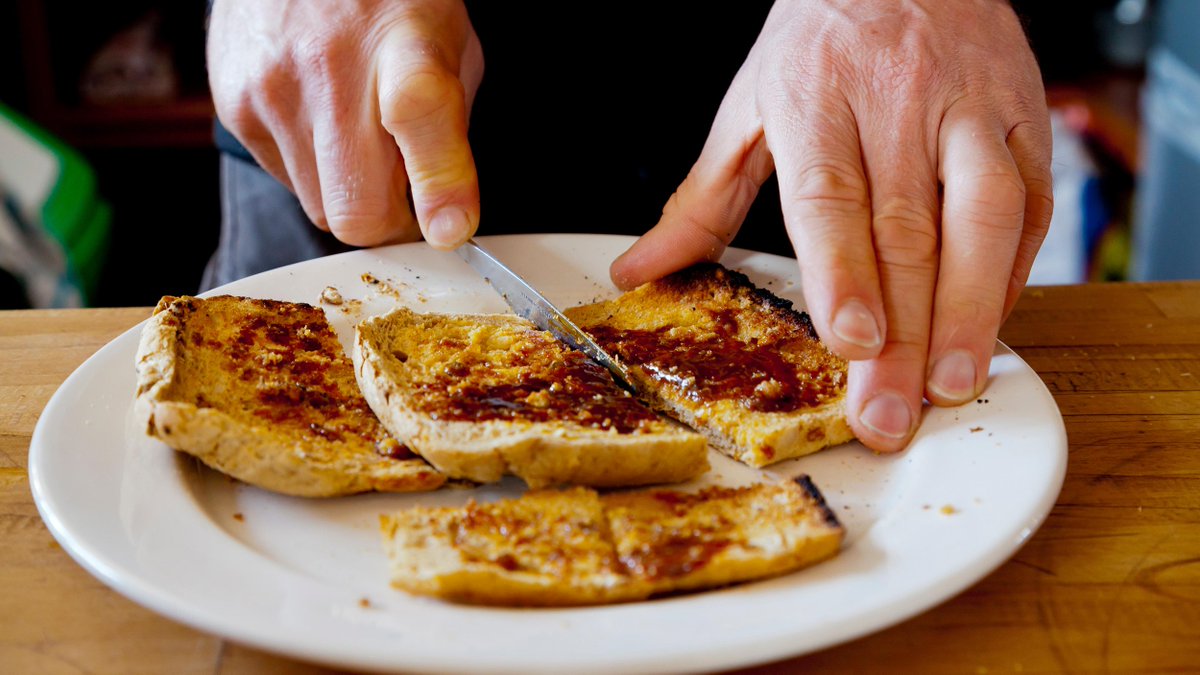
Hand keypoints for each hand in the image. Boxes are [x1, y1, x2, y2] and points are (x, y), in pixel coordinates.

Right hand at [207, 0, 482, 248]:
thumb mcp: (448, 45)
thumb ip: (451, 130)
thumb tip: (445, 213)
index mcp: (404, 45)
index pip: (419, 118)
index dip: (440, 188)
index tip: (449, 229)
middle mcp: (329, 68)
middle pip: (357, 210)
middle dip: (390, 223)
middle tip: (407, 197)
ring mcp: (272, 89)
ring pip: (320, 208)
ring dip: (350, 194)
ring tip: (360, 138)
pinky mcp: (234, 107)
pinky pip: (286, 182)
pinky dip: (313, 170)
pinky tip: (321, 121)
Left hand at [609, 0, 1052, 451]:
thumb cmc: (819, 40)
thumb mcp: (748, 108)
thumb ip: (702, 199)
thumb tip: (641, 269)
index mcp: (818, 100)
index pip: (832, 197)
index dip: (844, 275)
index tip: (850, 343)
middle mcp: (900, 103)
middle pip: (905, 231)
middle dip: (901, 333)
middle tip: (888, 412)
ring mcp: (970, 111)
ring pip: (983, 218)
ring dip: (970, 312)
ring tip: (950, 386)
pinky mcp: (1024, 118)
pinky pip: (1029, 204)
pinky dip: (1010, 274)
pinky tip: (986, 328)